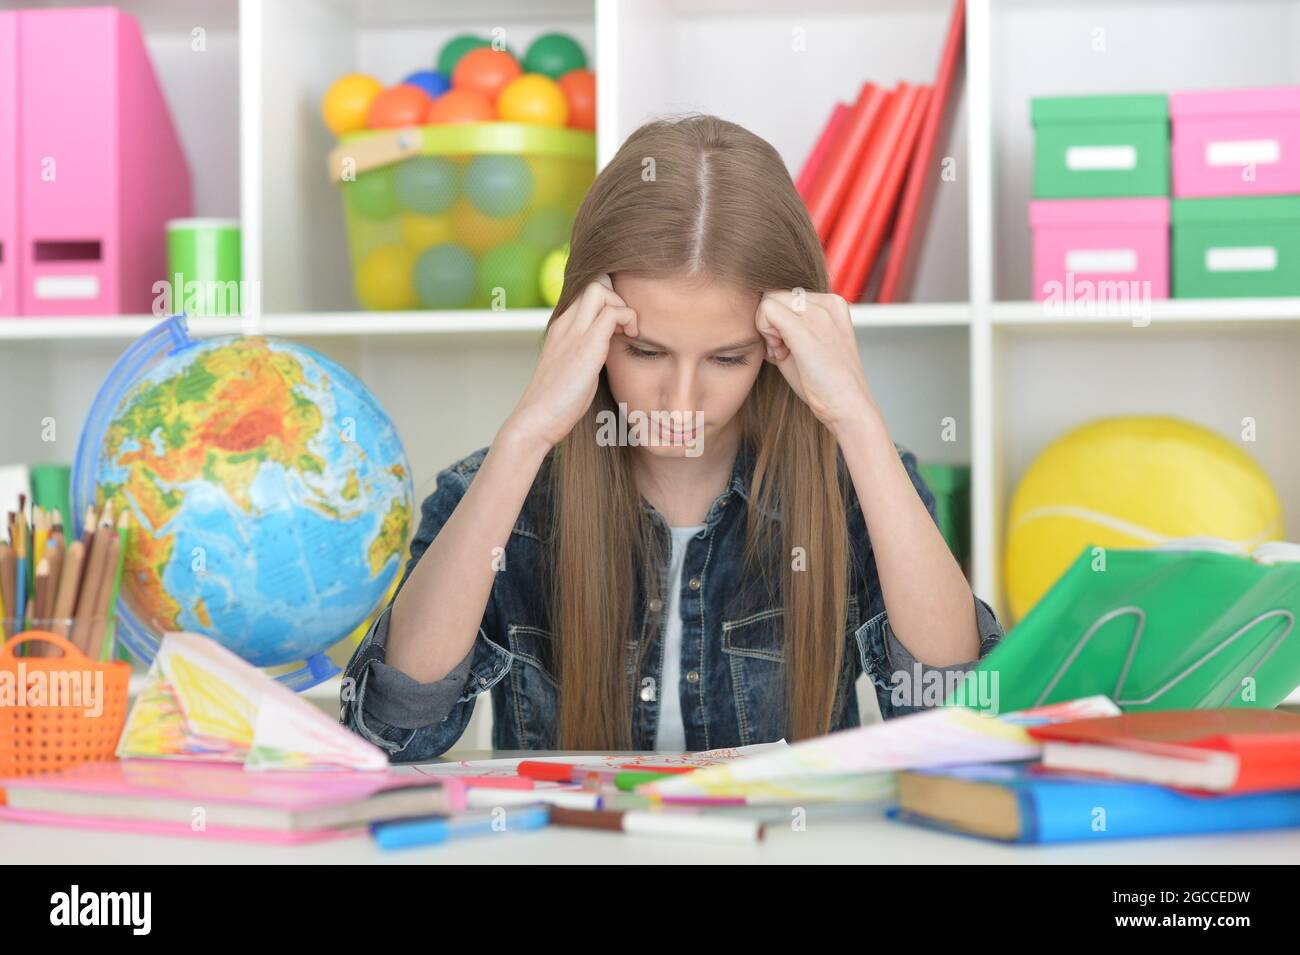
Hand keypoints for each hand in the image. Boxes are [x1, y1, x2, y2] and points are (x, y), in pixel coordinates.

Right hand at [504, 274, 638, 450]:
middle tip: (624, 324)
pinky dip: (628, 319)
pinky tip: (630, 337)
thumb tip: (609, 347)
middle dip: (617, 295)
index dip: (608, 297)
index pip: (586, 290)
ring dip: (622, 304)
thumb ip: (587, 350)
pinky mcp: (586, 346)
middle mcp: (566, 323)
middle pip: (594, 280)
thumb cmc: (558, 401)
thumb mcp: (574, 367)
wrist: (536, 419)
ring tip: (628, 330)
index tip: (618, 323)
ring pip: (601, 288)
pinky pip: (612, 313)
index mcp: (561, 326)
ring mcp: (574, 332)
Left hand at [754, 290, 876, 433]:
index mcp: (832, 304)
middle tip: (783, 351)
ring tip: (784, 353)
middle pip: (773, 294)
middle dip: (769, 322)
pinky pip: (766, 311)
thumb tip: (760, 316)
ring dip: (766, 328)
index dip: (777, 322)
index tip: (789, 347)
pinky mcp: (807, 328)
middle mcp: (828, 302)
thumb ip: (789, 326)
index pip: (785, 295)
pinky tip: (780, 355)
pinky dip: (765, 334)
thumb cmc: (825, 385)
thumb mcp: (807, 346)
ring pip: (767, 299)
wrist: (848, 409)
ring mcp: (819, 313)